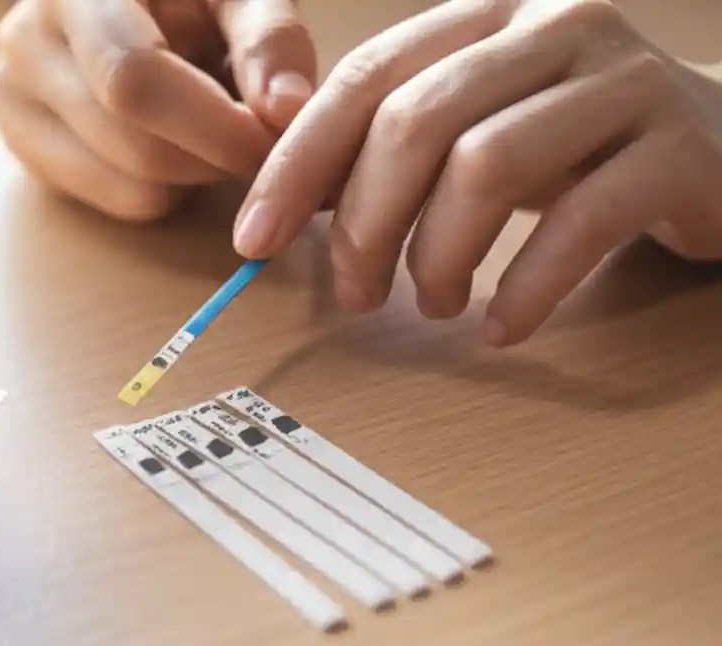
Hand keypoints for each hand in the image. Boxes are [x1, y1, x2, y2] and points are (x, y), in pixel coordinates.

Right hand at [0, 0, 316, 220]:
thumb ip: (268, 39)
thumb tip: (288, 110)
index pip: (133, 80)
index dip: (214, 124)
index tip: (277, 140)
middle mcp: (26, 41)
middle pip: (132, 145)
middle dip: (215, 159)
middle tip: (259, 143)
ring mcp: (12, 99)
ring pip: (127, 185)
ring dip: (197, 178)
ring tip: (216, 133)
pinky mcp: (23, 146)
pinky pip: (114, 201)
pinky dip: (165, 189)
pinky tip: (176, 144)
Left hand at [234, 0, 721, 345]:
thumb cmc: (573, 147)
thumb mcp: (472, 133)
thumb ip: (387, 148)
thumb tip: (285, 201)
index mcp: (484, 17)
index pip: (365, 80)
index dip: (297, 164)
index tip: (254, 240)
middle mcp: (552, 26)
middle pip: (417, 121)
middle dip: (366, 223)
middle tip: (356, 295)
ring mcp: (622, 79)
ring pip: (487, 165)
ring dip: (439, 256)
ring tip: (436, 306)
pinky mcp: (679, 146)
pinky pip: (581, 222)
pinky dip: (527, 287)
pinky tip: (503, 327)